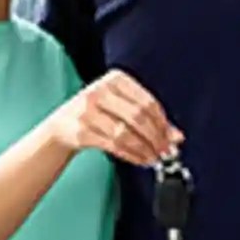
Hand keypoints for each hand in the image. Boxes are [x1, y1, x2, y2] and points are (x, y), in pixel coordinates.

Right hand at [45, 69, 183, 165]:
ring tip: (154, 158)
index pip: (147, 101)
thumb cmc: (99, 114)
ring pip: (125, 133)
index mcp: (115, 79)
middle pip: (138, 116)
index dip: (163, 123)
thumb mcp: (123, 108)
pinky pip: (113, 145)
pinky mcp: (81, 131)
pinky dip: (131, 155)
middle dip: (156, 137)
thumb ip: (151, 119)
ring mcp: (88, 110)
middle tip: (166, 151)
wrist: (62, 125)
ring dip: (144, 149)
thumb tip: (177, 137)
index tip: (172, 138)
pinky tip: (140, 160)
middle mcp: (100, 91)